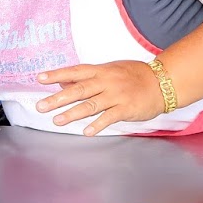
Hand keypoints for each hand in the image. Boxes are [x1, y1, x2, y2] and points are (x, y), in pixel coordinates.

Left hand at [35, 61, 163, 135]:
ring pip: (91, 104)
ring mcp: (116, 95)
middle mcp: (107, 81)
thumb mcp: (110, 70)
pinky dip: (97, 125)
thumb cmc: (135, 76)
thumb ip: (87, 77)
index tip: (40, 79)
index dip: (57, 75)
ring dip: (73, 113)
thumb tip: (62, 81)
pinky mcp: (126, 108)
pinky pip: (109, 117)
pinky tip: (86, 132)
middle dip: (58, 98)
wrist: (162, 82)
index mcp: (101, 71)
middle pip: (79, 89)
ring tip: (57, 120)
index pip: (75, 72)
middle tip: (41, 106)